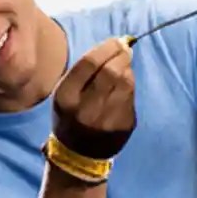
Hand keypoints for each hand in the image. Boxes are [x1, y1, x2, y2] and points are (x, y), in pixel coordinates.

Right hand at [50, 37, 135, 160]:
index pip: (89, 63)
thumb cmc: (71, 117)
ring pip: (125, 82)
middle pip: (111, 71)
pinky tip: (124, 86)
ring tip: (123, 67)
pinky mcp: (123, 125)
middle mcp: (86, 109)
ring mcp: (107, 119)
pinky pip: (131, 96)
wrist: (79, 155)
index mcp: (66, 97)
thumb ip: (84, 72)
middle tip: (125, 50)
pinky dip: (130, 85)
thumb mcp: (65, 94)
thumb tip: (117, 46)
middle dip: (121, 55)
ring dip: (127, 69)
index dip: (107, 47)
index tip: (116, 41)